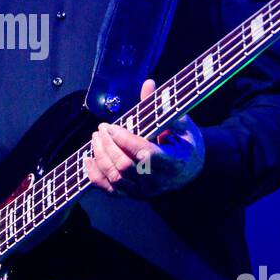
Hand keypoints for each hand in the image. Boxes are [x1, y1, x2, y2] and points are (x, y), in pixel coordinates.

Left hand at [84, 78, 204, 197]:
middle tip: (101, 129)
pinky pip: (109, 190)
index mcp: (174, 163)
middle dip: (108, 146)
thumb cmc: (185, 144)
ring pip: (115, 178)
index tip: (111, 126)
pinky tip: (88, 158)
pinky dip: (95, 175)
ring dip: (100, 156)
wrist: (190, 170)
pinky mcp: (133, 195)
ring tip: (96, 138)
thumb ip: (161, 107)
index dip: (125, 140)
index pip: (145, 154)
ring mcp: (144, 191)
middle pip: (125, 166)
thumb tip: (148, 84)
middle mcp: (158, 181)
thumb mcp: (181, 124)